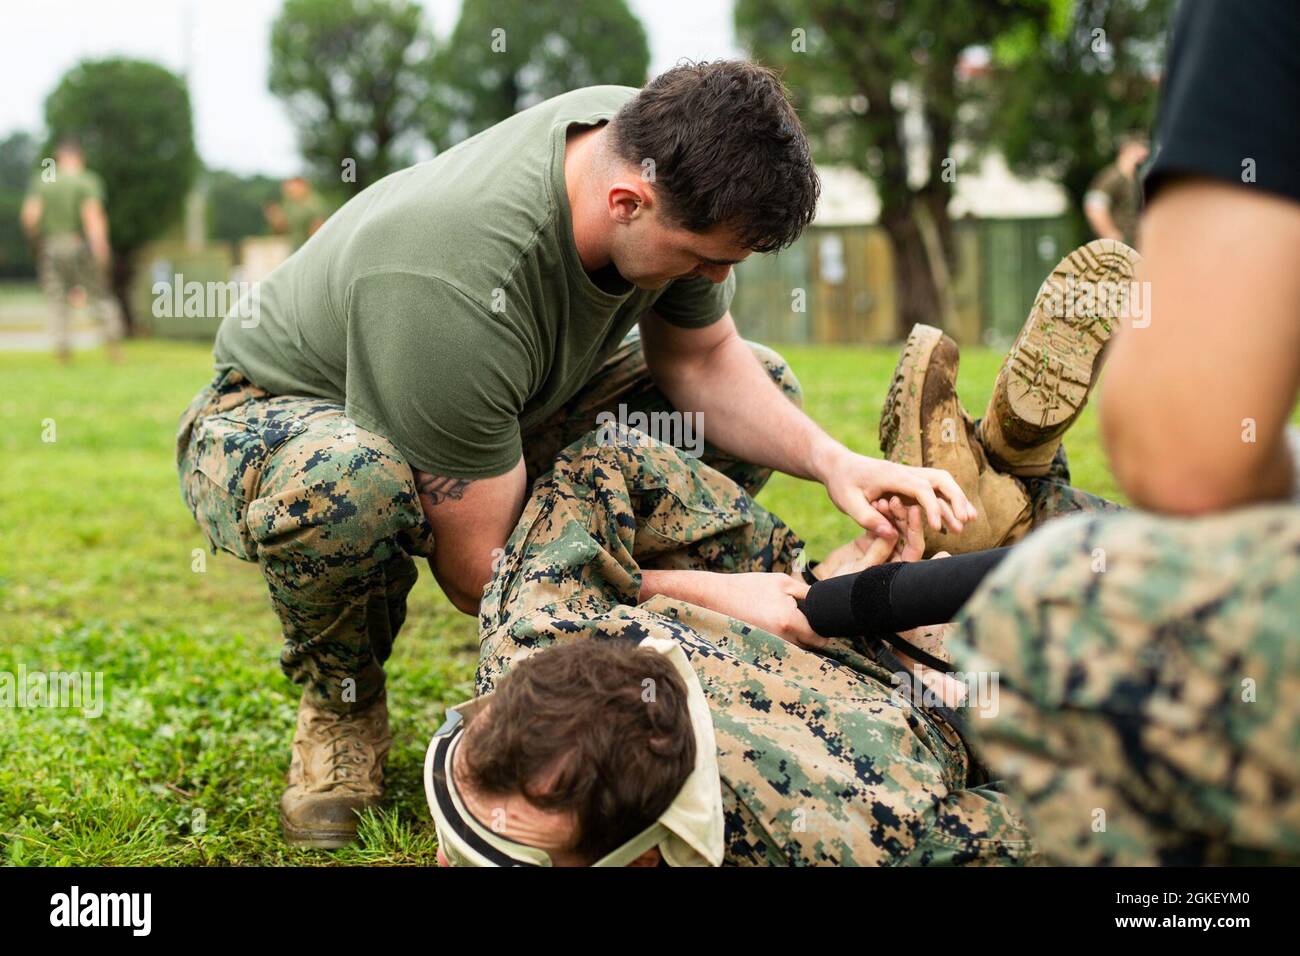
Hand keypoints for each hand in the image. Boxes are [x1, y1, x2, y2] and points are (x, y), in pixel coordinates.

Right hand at [700, 571, 826, 650]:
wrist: (717, 597)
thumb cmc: (750, 587)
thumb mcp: (783, 582)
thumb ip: (808, 593)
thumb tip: (826, 605)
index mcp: (788, 621)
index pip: (819, 639)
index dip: (824, 632)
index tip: (824, 625)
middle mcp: (780, 639)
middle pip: (808, 647)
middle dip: (810, 634)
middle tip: (803, 618)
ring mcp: (769, 647)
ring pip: (795, 650)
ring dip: (796, 638)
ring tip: (785, 620)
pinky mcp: (760, 650)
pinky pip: (781, 650)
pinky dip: (782, 641)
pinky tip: (774, 626)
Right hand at [811, 496, 925, 578]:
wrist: (822, 583)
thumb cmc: (842, 584)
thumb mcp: (861, 569)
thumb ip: (878, 552)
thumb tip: (894, 533)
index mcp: (899, 569)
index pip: (915, 548)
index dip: (916, 529)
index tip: (913, 511)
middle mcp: (895, 558)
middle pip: (905, 534)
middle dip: (902, 517)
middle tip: (896, 501)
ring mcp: (883, 548)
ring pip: (892, 526)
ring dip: (889, 513)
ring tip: (883, 500)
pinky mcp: (870, 541)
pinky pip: (878, 524)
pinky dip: (877, 514)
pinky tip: (874, 502)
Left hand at [816, 445, 976, 540]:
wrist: (837, 465)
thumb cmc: (841, 483)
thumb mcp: (847, 502)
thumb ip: (868, 518)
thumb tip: (891, 535)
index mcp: (892, 475)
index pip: (921, 488)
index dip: (932, 507)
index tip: (937, 528)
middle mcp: (905, 472)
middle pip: (940, 479)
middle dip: (956, 498)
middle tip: (968, 520)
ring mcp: (908, 477)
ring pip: (940, 484)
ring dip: (955, 500)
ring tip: (969, 522)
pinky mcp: (908, 484)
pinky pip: (931, 492)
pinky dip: (944, 503)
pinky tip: (953, 519)